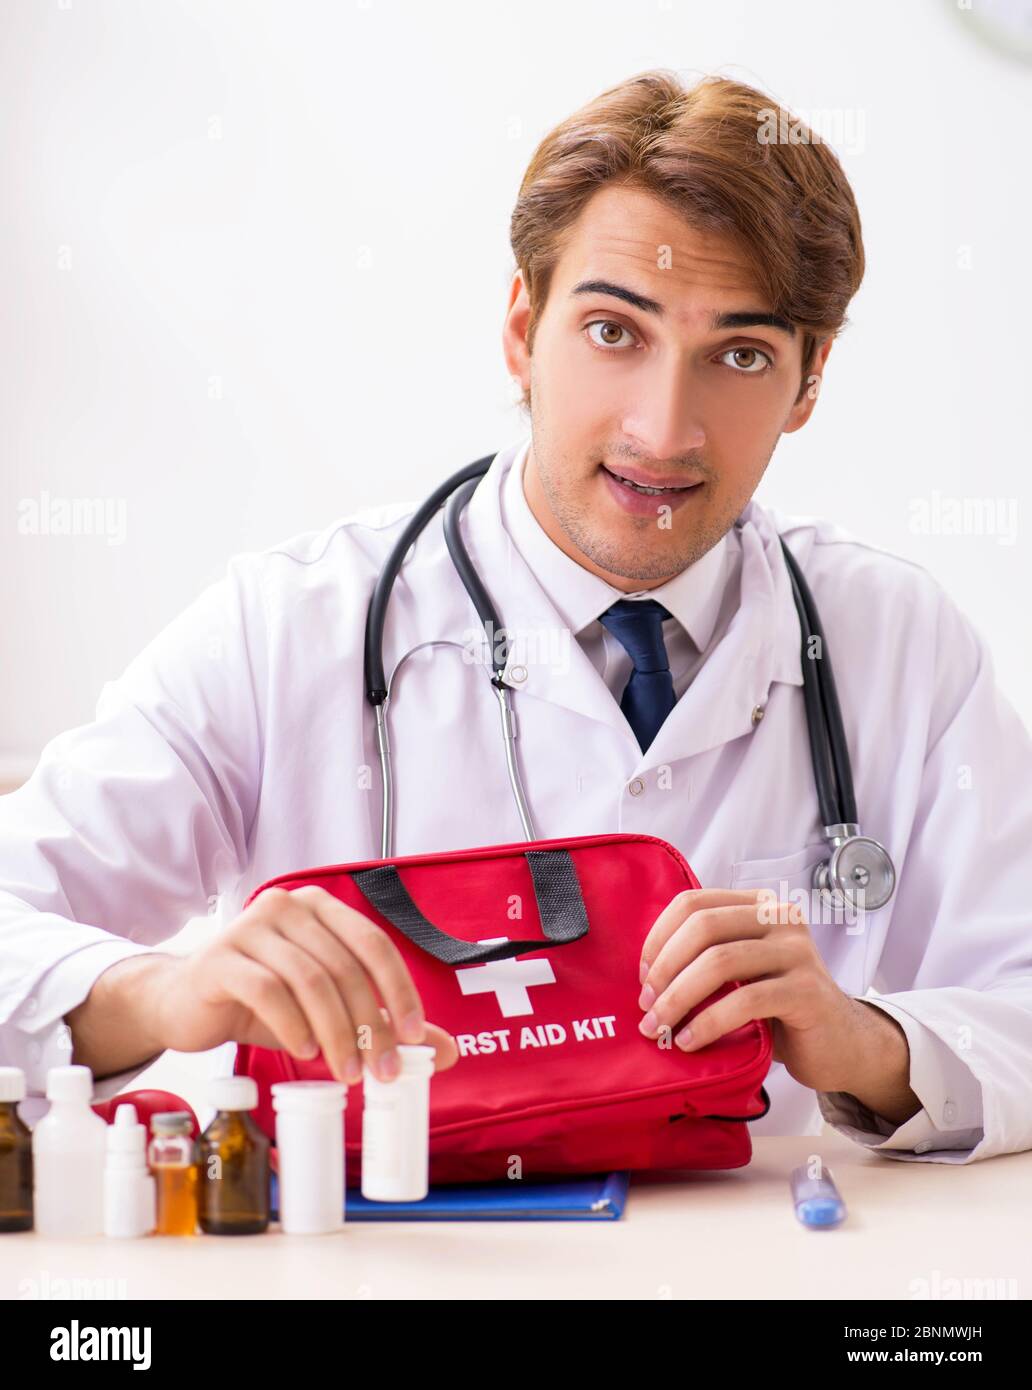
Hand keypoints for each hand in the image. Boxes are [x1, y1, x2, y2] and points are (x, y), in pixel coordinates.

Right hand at [150, 884, 458, 1084]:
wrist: (184, 1004)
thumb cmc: (261, 1002)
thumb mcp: (327, 1011)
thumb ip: (381, 1022)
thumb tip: (445, 1052)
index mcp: (319, 908)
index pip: (373, 944)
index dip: (399, 991)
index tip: (414, 1038)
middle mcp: (287, 906)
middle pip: (344, 968)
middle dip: (369, 1025)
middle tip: (380, 1070)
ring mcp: (250, 927)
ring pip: (311, 981)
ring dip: (336, 1033)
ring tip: (346, 1070)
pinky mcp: (221, 958)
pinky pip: (269, 990)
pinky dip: (293, 1025)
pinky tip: (304, 1051)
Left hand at [636, 887, 870, 1093]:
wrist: (840, 1045)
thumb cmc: (778, 1010)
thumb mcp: (740, 972)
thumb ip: (706, 956)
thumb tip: (643, 973)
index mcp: (757, 904)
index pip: (693, 903)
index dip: (658, 938)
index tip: (642, 977)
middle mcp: (780, 917)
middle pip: (703, 926)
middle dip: (664, 969)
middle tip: (646, 1007)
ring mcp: (797, 951)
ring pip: (720, 961)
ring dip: (679, 998)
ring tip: (659, 1028)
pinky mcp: (807, 990)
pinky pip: (745, 1000)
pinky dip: (708, 1022)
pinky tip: (690, 1042)